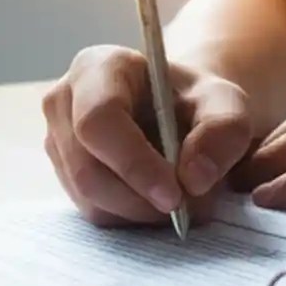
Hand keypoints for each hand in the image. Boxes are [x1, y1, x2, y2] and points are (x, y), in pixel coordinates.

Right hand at [42, 45, 253, 225]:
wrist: (178, 113)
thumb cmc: (196, 102)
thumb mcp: (227, 104)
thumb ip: (222, 132)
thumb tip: (193, 179)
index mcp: (98, 68)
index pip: (99, 120)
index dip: (133, 163)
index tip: (175, 195)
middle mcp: (65, 102)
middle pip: (88, 169)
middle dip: (140, 200)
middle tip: (188, 207)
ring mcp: (58, 141)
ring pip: (90, 198)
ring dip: (141, 212)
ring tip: (182, 199)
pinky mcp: (64, 175)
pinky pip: (95, 212)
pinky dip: (133, 218)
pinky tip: (158, 199)